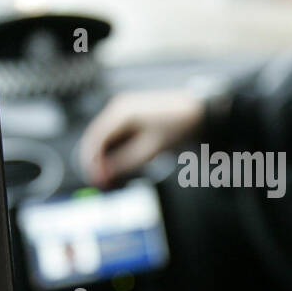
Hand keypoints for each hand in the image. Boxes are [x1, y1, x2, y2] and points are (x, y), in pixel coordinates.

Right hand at [78, 89, 204, 186]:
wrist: (198, 113)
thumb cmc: (177, 127)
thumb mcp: (151, 149)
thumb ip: (125, 162)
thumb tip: (105, 174)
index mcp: (121, 112)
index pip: (96, 139)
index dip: (93, 162)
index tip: (98, 180)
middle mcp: (118, 107)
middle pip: (96, 137)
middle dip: (96, 160)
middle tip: (102, 182)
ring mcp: (123, 109)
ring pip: (104, 136)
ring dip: (104, 156)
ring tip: (111, 176)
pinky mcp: (130, 115)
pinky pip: (115, 133)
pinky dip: (114, 149)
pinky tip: (119, 163)